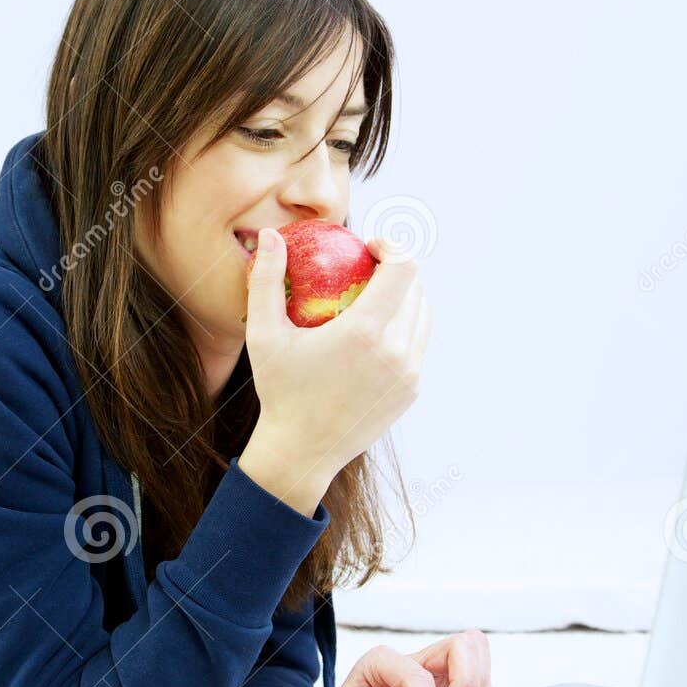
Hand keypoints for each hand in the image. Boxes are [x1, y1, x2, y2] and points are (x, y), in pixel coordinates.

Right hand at [243, 227, 430, 490]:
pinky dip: (404, 329)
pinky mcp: (412, 390)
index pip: (403, 269)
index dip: (392, 247)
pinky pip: (418, 345)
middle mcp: (396, 352)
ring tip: (374, 298)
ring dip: (404, 298)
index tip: (370, 247)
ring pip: (422, 316)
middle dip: (395, 271)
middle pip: (415, 289)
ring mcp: (408, 373)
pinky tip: (377, 331)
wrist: (302, 451)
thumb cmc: (279, 391)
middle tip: (367, 270)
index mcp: (364, 333)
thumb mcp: (265, 335)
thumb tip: (270, 235)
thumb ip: (267, 281)